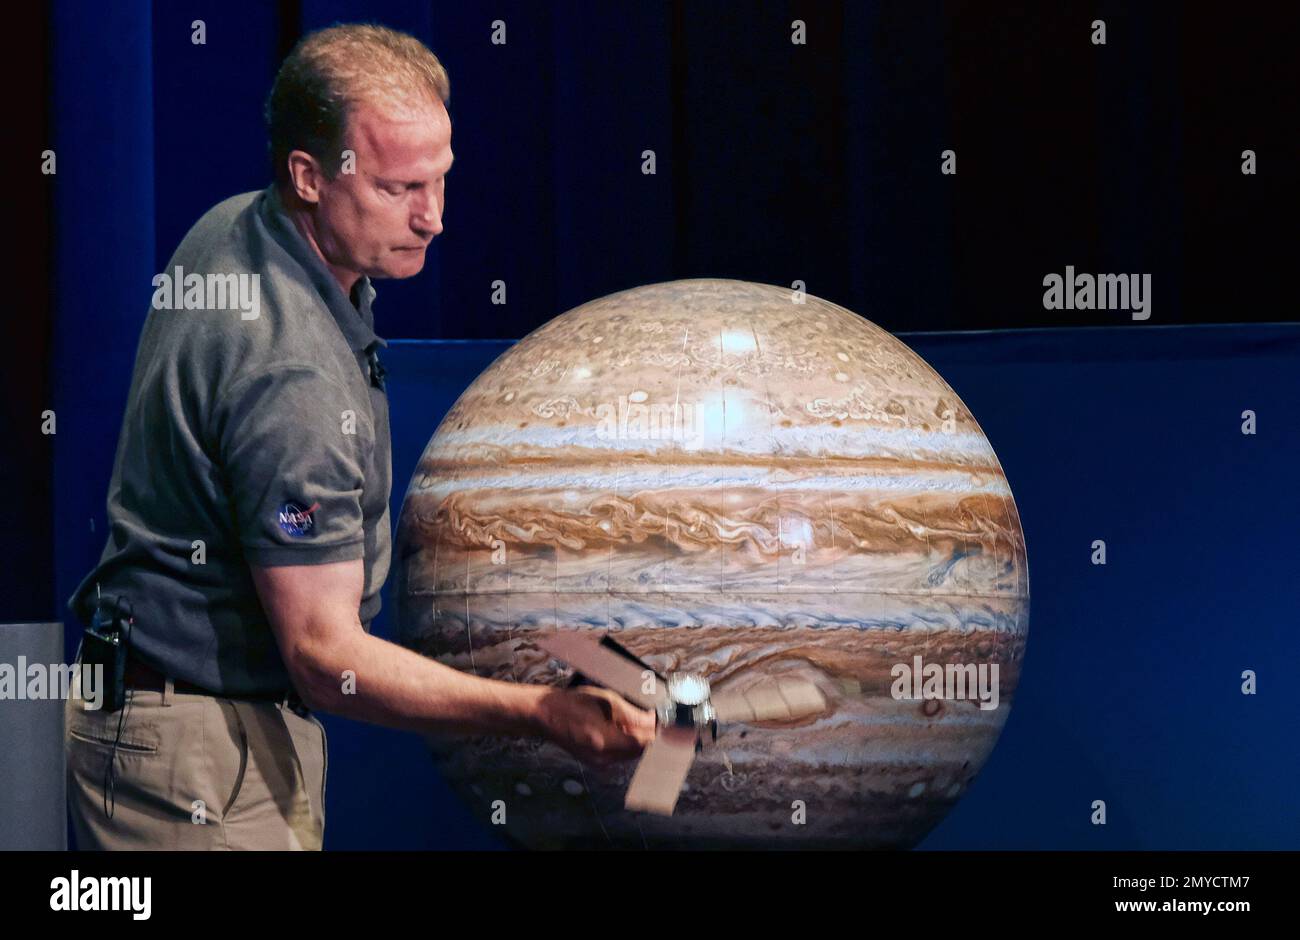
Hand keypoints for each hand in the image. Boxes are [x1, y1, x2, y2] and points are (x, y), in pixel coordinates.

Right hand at [536, 686, 657, 765]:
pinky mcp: (596, 762)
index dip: (657, 731)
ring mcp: (598, 763)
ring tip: (639, 721)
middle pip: (639, 751)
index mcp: (604, 740)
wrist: (545, 716)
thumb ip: (632, 713)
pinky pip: (620, 755)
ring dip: (639, 739)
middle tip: (655, 717)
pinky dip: (627, 743)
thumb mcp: (605, 700)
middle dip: (650, 734)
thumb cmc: (572, 703)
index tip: (663, 719)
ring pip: (631, 754)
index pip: (643, 743)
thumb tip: (652, 720)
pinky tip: (625, 728)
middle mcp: (602, 757)